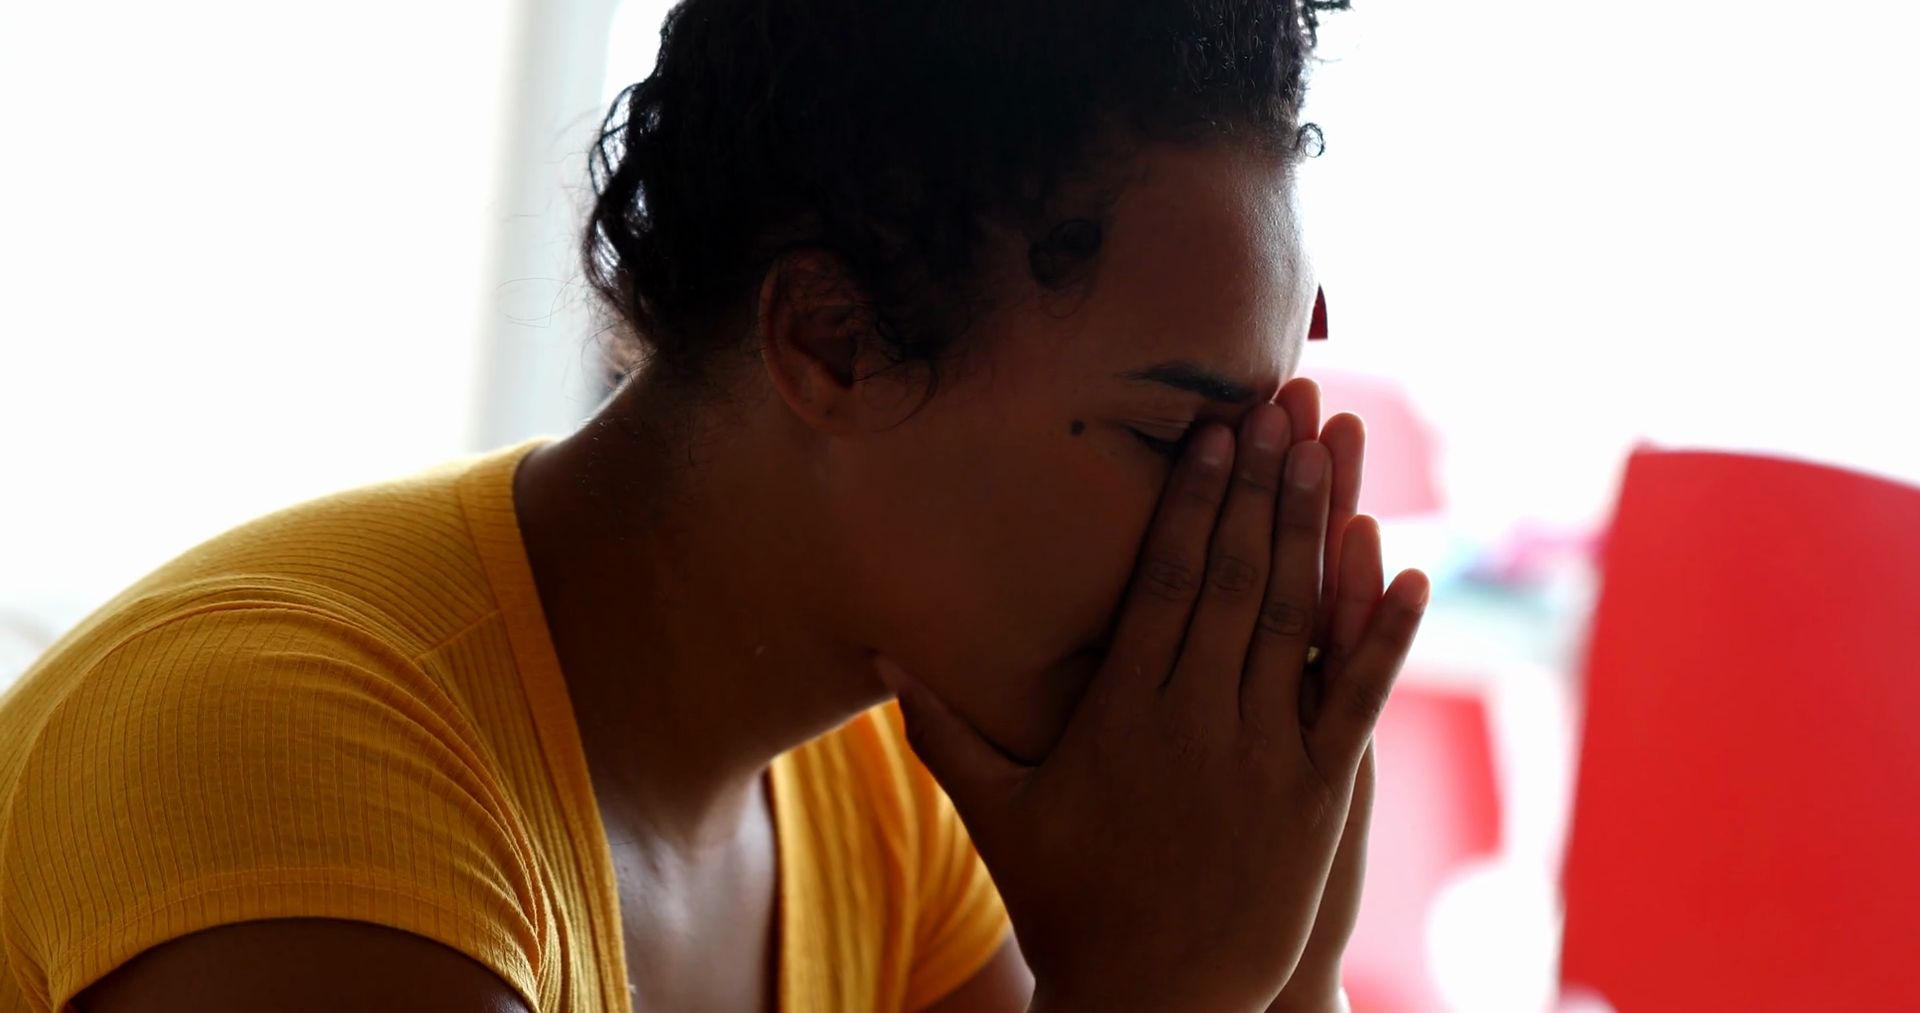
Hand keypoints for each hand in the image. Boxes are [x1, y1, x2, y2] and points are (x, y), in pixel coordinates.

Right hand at [880, 402, 1428, 1012]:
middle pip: (1234, 582)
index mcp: (1122, 713)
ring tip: (1327, 453)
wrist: (1151, 1007)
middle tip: (1279, 407)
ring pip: (1294, 624)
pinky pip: (1354, 703)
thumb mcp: (997, 814)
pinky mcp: (1317, 801)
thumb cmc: (1067, 907)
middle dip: (1259, 487)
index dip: (1192, 503)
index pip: (1164, 583)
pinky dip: (1383, 638)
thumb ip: (943, 729)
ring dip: (1315, 532)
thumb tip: (881, 659)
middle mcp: (1195, 722)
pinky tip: (1410, 572)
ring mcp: (1262, 759)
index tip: (1211, 435)